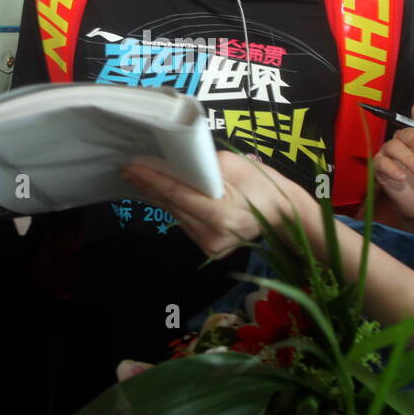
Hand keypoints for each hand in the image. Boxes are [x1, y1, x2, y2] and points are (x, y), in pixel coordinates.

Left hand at [122, 153, 313, 259]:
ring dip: (158, 197)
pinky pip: (186, 223)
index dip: (153, 180)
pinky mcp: (210, 249)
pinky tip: (161, 194)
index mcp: (220, 215)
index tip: (133, 168)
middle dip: (150, 186)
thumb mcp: (235, 165)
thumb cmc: (263, 184)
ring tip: (140, 179)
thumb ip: (203, 166)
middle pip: (173, 207)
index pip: (177, 195)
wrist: (283, 214)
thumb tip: (176, 165)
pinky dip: (173, 207)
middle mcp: (211, 236)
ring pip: (177, 216)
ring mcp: (210, 246)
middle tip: (129, 170)